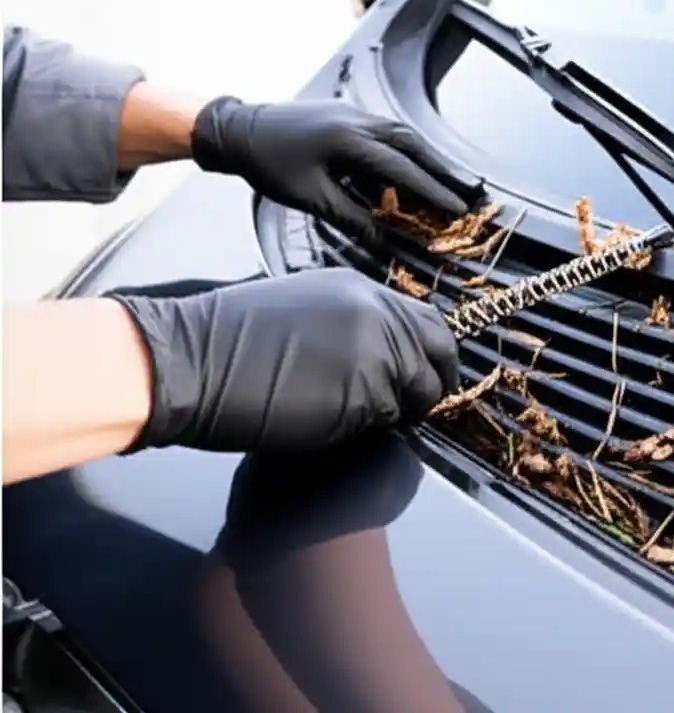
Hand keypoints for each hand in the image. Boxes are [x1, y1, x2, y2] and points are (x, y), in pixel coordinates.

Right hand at [108, 268, 458, 453]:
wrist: (189, 361)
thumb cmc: (228, 343)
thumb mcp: (305, 310)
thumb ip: (353, 326)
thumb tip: (384, 357)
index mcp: (362, 291)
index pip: (427, 323)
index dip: (433, 355)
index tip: (429, 376)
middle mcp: (378, 314)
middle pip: (439, 354)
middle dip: (434, 384)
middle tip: (418, 407)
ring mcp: (377, 352)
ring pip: (415, 393)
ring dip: (397, 411)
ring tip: (357, 417)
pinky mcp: (366, 393)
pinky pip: (387, 420)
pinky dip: (370, 428)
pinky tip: (333, 422)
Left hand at [190, 96, 483, 235]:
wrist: (238, 129)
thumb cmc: (269, 164)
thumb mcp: (311, 199)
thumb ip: (351, 218)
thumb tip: (381, 238)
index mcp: (350, 141)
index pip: (403, 169)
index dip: (433, 191)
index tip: (457, 209)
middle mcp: (359, 122)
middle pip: (414, 144)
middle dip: (444, 169)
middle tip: (470, 189)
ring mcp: (354, 114)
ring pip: (403, 135)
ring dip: (429, 158)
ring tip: (451, 180)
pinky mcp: (347, 115)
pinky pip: (387, 132)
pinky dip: (407, 151)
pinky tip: (414, 167)